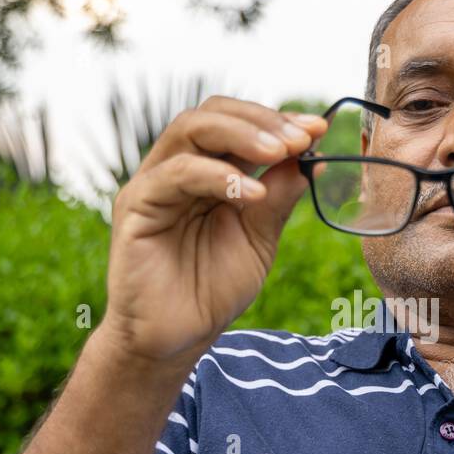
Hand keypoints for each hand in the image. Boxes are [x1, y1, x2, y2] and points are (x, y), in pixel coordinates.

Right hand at [101, 96, 326, 367]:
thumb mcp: (258, 239)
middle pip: (212, 114)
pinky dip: (218, 176)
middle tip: (302, 136)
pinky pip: (175, 174)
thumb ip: (277, 197)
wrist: (176, 339)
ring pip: (190, 130)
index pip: (237, 124)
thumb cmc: (211, 290)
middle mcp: (177, 168)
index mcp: (207, 171)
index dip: (276, 120)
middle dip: (262, 120)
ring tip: (282, 151)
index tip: (318, 128)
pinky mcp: (135, 206)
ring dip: (242, 134)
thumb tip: (311, 158)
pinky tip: (253, 193)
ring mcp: (153, 184)